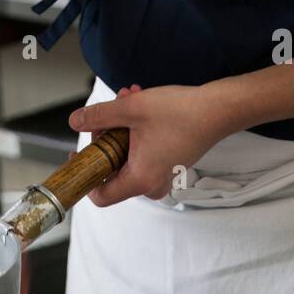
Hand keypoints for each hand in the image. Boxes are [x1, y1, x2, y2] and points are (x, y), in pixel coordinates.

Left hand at [68, 82, 225, 206]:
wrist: (218, 109)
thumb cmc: (180, 112)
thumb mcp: (131, 109)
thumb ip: (99, 116)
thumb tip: (76, 121)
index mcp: (140, 179)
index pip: (100, 195)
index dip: (85, 176)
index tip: (79, 154)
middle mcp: (152, 184)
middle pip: (112, 168)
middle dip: (107, 135)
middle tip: (111, 110)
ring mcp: (162, 175)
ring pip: (127, 154)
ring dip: (122, 126)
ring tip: (127, 98)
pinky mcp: (169, 164)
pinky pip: (142, 151)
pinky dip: (136, 130)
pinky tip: (138, 103)